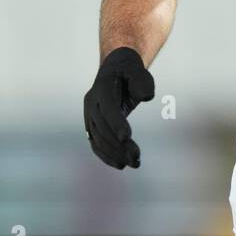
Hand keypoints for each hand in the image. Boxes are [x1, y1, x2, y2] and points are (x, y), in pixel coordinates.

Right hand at [83, 47, 154, 168]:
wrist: (116, 70)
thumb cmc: (130, 72)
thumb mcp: (139, 70)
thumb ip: (142, 81)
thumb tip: (145, 96)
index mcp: (102, 86)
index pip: (107, 107)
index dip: (115, 123)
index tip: (127, 138)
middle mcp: (91, 102)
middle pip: (102, 126)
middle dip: (118, 144)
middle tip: (137, 157)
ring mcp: (89, 115)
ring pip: (98, 138)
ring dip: (114, 153)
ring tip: (135, 163)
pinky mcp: (92, 126)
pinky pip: (96, 144)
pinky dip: (107, 156)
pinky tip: (122, 164)